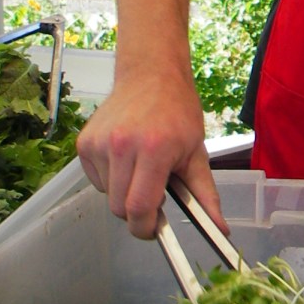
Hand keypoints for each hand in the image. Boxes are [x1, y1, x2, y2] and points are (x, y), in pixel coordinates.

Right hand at [76, 70, 227, 240]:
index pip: (139, 208)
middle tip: (154, 193)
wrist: (151, 74)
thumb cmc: (177, 111)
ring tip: (141, 168)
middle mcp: (122, 145)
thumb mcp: (197, 151)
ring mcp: (99, 143)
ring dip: (124, 192)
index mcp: (154, 149)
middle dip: (136, 211)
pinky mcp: (84, 142)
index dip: (146, 227)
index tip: (154, 227)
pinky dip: (110, 178)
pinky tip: (126, 158)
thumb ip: (206, 194)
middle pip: (119, 208)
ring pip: (106, 195)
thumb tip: (219, 229)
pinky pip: (96, 180)